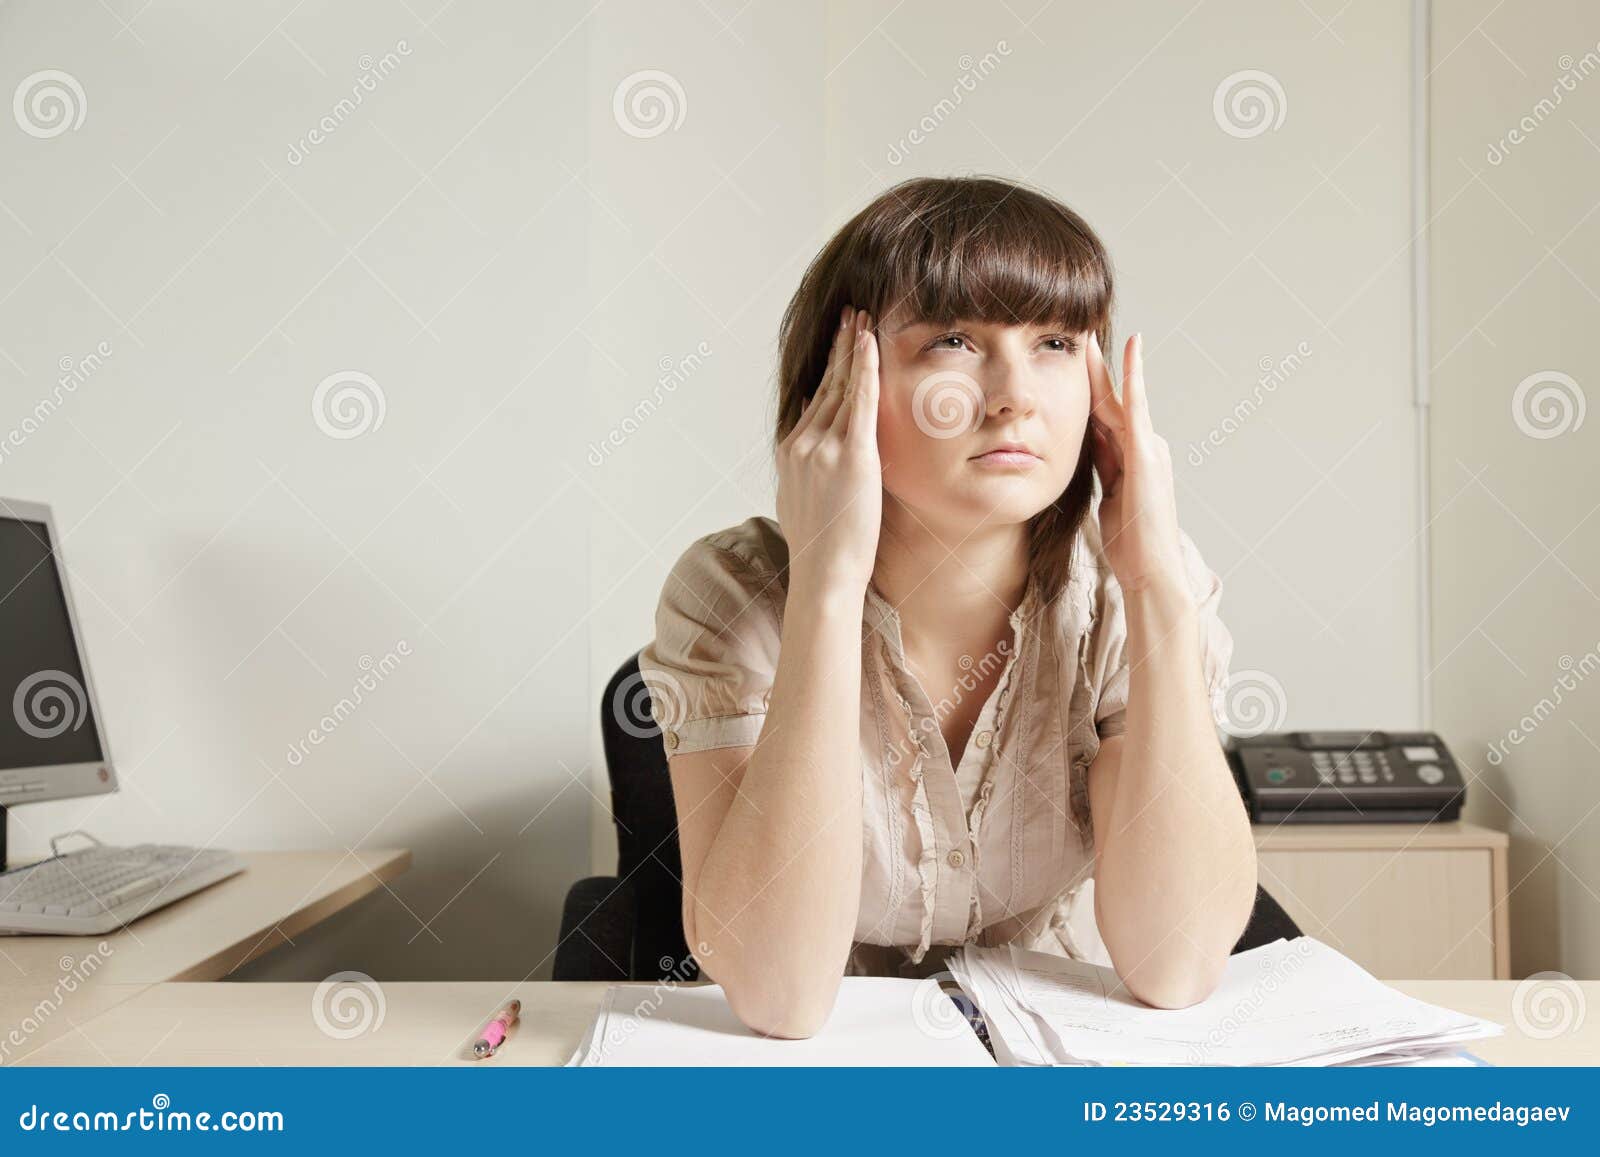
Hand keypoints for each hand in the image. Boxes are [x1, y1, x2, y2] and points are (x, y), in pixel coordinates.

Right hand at [776, 306, 882, 592]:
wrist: (823, 574)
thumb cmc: (822, 551)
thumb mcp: (806, 504)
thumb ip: (809, 475)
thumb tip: (816, 461)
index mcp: (791, 453)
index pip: (814, 400)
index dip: (829, 369)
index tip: (838, 344)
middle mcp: (802, 443)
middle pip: (826, 385)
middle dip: (840, 347)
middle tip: (852, 314)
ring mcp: (823, 447)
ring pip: (842, 386)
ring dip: (854, 347)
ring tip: (864, 317)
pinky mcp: (850, 456)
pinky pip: (860, 401)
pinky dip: (865, 368)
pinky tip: (871, 342)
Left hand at [1086, 331, 1185, 595]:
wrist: (1150, 568)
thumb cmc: (1130, 540)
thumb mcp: (1108, 494)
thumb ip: (1103, 466)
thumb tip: (1087, 442)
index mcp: (1131, 458)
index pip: (1105, 417)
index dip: (1090, 390)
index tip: (1075, 364)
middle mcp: (1144, 447)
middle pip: (1111, 402)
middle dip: (1095, 370)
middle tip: (1080, 337)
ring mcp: (1149, 448)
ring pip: (1121, 400)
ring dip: (1105, 369)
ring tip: (1089, 339)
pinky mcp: (1149, 454)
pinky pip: (1138, 410)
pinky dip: (1134, 380)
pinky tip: (1130, 353)